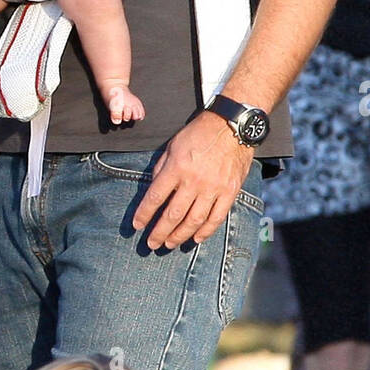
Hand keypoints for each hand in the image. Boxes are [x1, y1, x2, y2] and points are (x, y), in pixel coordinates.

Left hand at [132, 110, 253, 249]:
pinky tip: (195, 239)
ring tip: (169, 244)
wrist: (232, 125)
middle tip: (151, 244)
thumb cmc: (199, 133)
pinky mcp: (230, 192)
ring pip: (194, 220)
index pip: (156, 196)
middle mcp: (194, 181)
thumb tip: (153, 189)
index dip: (144, 214)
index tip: (137, 226)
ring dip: (180, 235)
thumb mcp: (173, 145)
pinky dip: (205, 232)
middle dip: (159, 232)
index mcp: (177, 167)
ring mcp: (214, 188)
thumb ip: (162, 167)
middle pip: (173, 214)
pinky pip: (216, 218)